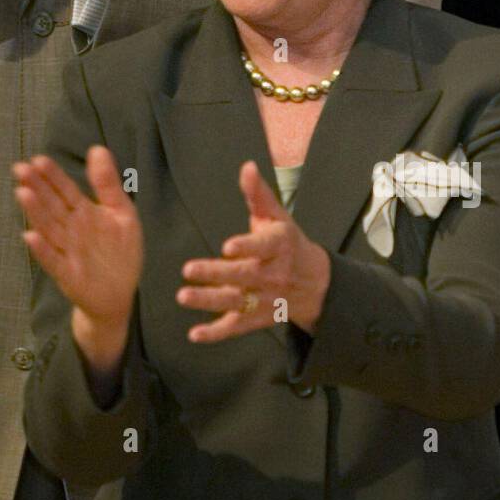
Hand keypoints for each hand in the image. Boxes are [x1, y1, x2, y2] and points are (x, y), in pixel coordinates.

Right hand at [13, 145, 142, 338]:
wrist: (119, 295)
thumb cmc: (119, 251)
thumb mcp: (122, 212)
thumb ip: (108, 183)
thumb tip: (97, 148)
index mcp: (83, 212)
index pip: (65, 189)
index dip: (52, 175)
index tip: (37, 159)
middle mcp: (71, 229)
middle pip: (52, 205)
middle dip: (37, 187)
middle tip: (20, 169)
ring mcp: (67, 251)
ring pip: (49, 228)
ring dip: (35, 212)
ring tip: (23, 193)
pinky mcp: (67, 274)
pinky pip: (53, 260)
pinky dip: (42, 250)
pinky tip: (29, 237)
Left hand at [177, 161, 331, 343]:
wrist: (315, 283)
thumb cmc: (288, 242)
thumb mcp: (277, 216)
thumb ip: (258, 193)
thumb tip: (246, 166)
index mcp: (278, 246)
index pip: (263, 247)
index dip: (246, 246)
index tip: (227, 246)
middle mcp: (272, 274)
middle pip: (243, 276)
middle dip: (216, 274)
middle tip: (188, 270)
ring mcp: (265, 299)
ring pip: (236, 303)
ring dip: (209, 301)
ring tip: (183, 296)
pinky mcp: (258, 318)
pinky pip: (236, 328)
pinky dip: (216, 333)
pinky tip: (195, 334)